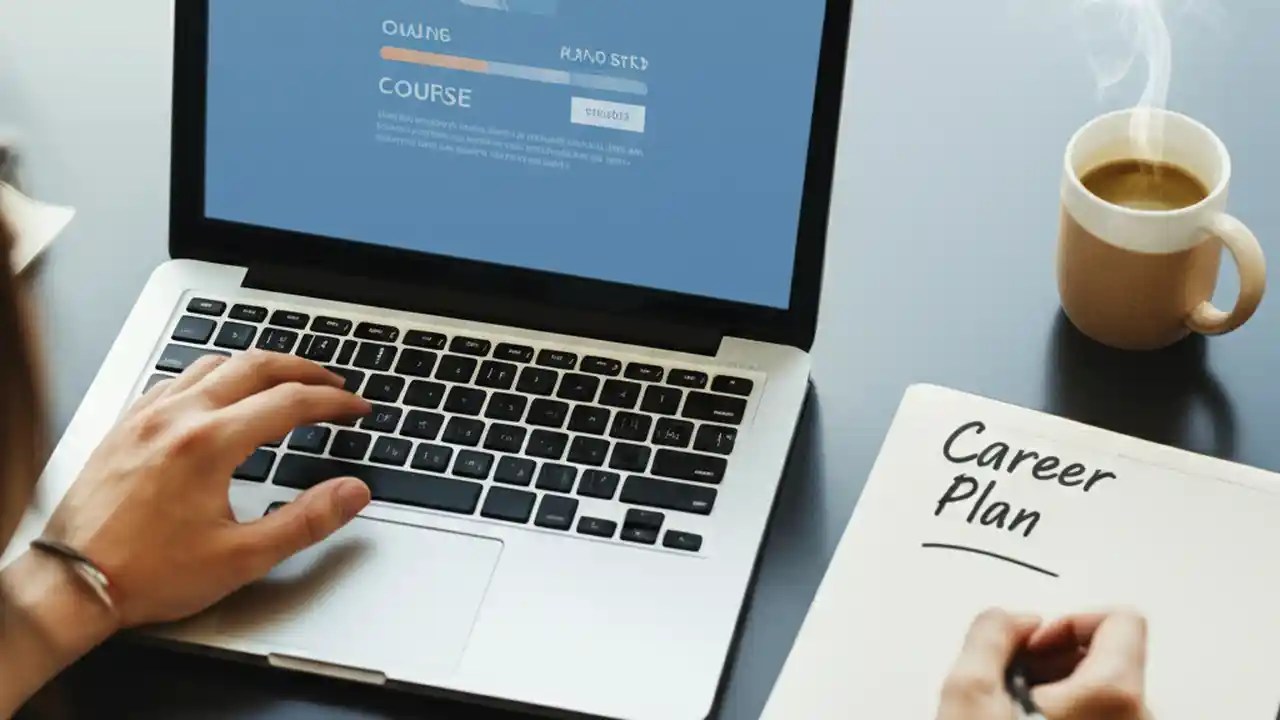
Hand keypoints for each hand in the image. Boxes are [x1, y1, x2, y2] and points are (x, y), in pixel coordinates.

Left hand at [39, 351, 372, 628]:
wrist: (72, 584)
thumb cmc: (146, 574)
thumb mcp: (242, 558)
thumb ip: (306, 521)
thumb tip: (352, 492)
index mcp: (210, 443)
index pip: (290, 402)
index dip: (334, 402)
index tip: (356, 409)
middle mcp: (177, 417)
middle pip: (256, 366)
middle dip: (304, 370)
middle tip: (332, 385)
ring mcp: (147, 416)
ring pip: (214, 364)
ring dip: (258, 366)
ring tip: (283, 382)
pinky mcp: (126, 425)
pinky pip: (176, 379)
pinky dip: (212, 376)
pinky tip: (219, 395)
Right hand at [937, 609, 1149, 719]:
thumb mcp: (968, 691)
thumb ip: (991, 633)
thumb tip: (1014, 621)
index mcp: (1113, 694)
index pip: (1122, 619)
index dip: (1069, 621)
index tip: (1035, 642)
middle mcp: (1138, 718)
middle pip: (1111, 654)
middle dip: (1056, 656)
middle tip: (1015, 677)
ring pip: (1104, 688)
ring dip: (1059, 687)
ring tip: (1016, 708)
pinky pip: (1103, 716)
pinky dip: (1068, 712)